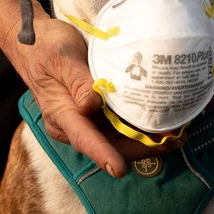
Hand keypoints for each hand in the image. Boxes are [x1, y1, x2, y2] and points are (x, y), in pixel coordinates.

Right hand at [7, 16, 179, 177]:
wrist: (35, 42)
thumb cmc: (46, 48)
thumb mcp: (62, 59)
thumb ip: (78, 82)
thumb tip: (92, 106)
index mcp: (62, 114)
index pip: (84, 138)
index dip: (103, 155)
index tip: (119, 170)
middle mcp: (75, 124)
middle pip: (110, 145)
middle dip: (142, 148)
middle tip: (174, 139)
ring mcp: (87, 120)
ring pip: (119, 139)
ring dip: (146, 140)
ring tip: (178, 134)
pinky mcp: (96, 113)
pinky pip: (120, 126)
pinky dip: (140, 127)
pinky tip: (162, 122)